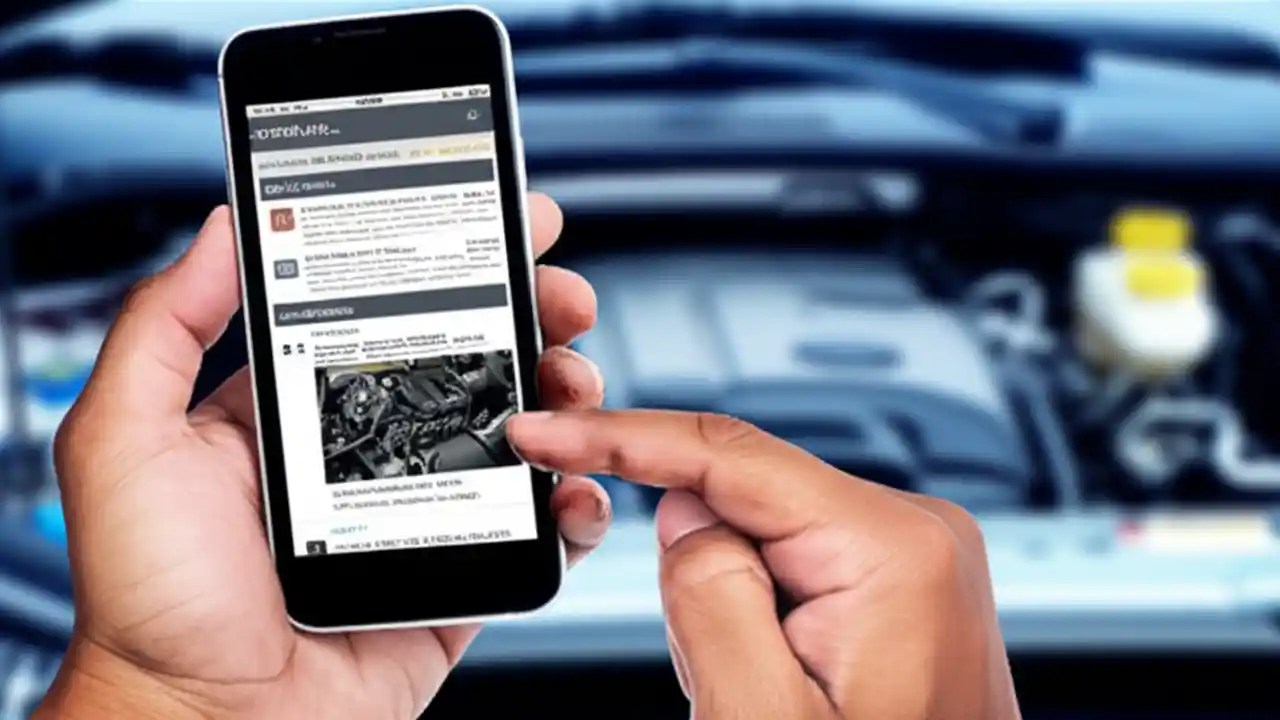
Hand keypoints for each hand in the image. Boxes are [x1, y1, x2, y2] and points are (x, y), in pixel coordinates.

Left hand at [35, 195, 610, 719]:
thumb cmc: (153, 601)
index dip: (450, 263)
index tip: (496, 220)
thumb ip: (163, 325)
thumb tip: (222, 227)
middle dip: (529, 314)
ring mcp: (422, 511)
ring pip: (516, 434)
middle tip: (561, 291)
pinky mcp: (462, 574)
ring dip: (562, 394)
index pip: (388, 314)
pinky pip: (535, 530)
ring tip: (571, 379)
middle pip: (471, 362)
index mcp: (295, 411)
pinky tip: (572, 483)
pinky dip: (572, 502)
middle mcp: (366, 452)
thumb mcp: (128, 439)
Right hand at [508, 410, 1019, 719]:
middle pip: (745, 503)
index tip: (543, 432)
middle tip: (722, 676)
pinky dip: (759, 618)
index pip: (728, 455)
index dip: (618, 439)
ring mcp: (913, 559)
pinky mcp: (898, 585)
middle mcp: (916, 535)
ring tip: (769, 697)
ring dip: (732, 608)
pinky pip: (793, 570)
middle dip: (699, 571)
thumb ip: (708, 593)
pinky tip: (787, 684)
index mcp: (891, 549)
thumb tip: (685, 509)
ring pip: (761, 541)